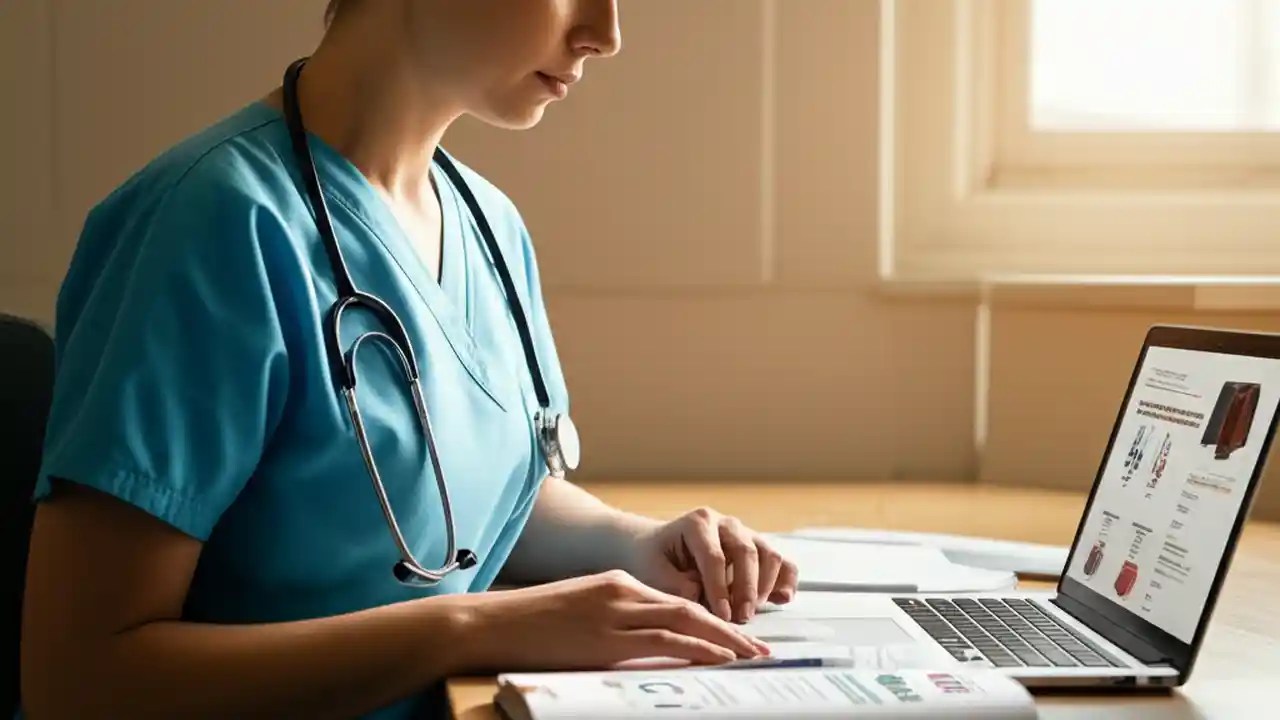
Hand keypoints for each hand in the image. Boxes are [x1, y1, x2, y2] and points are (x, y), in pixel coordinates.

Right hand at [471, 570, 769, 670]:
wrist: (491, 624)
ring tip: (751, 657)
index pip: (676, 601)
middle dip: (729, 630)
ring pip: (684, 622)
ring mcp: (615, 612)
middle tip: (759, 649)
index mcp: (616, 584)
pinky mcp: (606, 636)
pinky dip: (696, 648)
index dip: (711, 619)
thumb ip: (614, 625)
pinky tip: (717, 658)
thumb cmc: (529, 625)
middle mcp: (622, 592)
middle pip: (690, 608)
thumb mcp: (580, 616)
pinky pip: (663, 641)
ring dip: (723, 641)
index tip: (736, 637)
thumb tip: (649, 648)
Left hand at [625, 508, 798, 623]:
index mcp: (699, 522)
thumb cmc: (654, 560)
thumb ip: (674, 584)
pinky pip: (784, 563)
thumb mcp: (652, 570)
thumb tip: (700, 596)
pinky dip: (787, 582)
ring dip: (764, 587)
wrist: (659, 548)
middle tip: (740, 619)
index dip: (720, 588)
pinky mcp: (760, 550)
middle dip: (745, 589)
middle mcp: (727, 524)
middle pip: (747, 552)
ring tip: (750, 613)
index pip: (714, 556)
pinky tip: (780, 601)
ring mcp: (747, 534)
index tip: (722, 616)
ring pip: (770, 554)